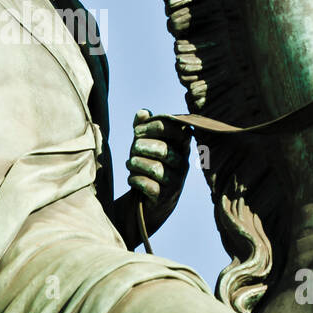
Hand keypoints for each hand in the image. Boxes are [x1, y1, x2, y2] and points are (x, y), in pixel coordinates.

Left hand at [126, 108, 189, 232]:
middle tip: (132, 149)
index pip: (176, 129)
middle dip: (141, 147)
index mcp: (181, 146)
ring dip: (137, 163)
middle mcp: (182, 164)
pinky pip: (148, 185)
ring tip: (130, 163)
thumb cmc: (148, 164)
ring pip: (155, 168)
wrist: (151, 200)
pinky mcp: (164, 197)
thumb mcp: (144, 143)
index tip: (137, 131)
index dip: (154, 126)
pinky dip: (135, 179)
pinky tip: (131, 178)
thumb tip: (143, 112)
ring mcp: (176, 182)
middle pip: (163, 149)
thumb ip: (143, 127)